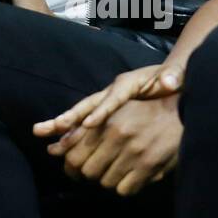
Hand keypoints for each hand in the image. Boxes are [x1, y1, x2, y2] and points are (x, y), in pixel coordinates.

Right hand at [32, 61, 183, 140]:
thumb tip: (170, 81)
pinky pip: (85, 121)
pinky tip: (57, 143)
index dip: (102, 110)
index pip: (114, 97)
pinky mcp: (107, 109)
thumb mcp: (177, 74)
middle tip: (52, 127)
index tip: (90, 123)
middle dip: (71, 116)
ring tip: (39, 131)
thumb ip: (174, 76)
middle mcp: (113, 90)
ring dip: (62, 123)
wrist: (172, 76)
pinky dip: (71, 131)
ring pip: (82, 112)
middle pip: (89, 103)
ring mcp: (108, 100)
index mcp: (129, 82)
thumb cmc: (174, 77)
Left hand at [50, 93, 182, 195]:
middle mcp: (116, 134)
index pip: (72, 150)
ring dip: (108, 180)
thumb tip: (51, 148)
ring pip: (104, 182)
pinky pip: (124, 189)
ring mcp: (133, 151)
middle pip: (85, 170)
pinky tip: (130, 178)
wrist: (182, 110)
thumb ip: (82, 128)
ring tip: (116, 171)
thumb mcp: (113, 111)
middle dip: (87, 174)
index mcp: (104, 119)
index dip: (69, 165)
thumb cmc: (144, 111)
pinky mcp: (148, 165)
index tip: (73, 170)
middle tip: (95, 173)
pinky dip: (125, 187)